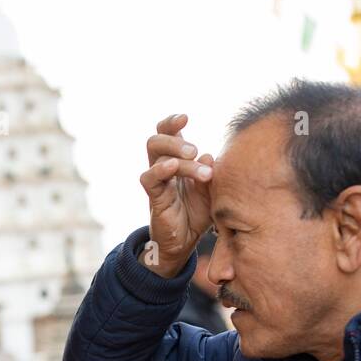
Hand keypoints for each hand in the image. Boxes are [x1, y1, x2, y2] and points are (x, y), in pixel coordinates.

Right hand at [139, 113, 214, 277]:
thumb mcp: (211, 190)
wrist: (185, 242)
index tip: (185, 118)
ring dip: (177, 154)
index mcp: (176, 161)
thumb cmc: (197, 212)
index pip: (167, 133)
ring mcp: (157, 182)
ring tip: (199, 165)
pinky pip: (150, 178)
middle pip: (156, 140)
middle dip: (174, 137)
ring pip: (156, 155)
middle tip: (195, 150)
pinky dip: (161, 169)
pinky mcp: (154, 198)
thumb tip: (210, 156)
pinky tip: (174, 167)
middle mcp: (163, 168)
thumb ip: (210, 172)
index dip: (172, 122)